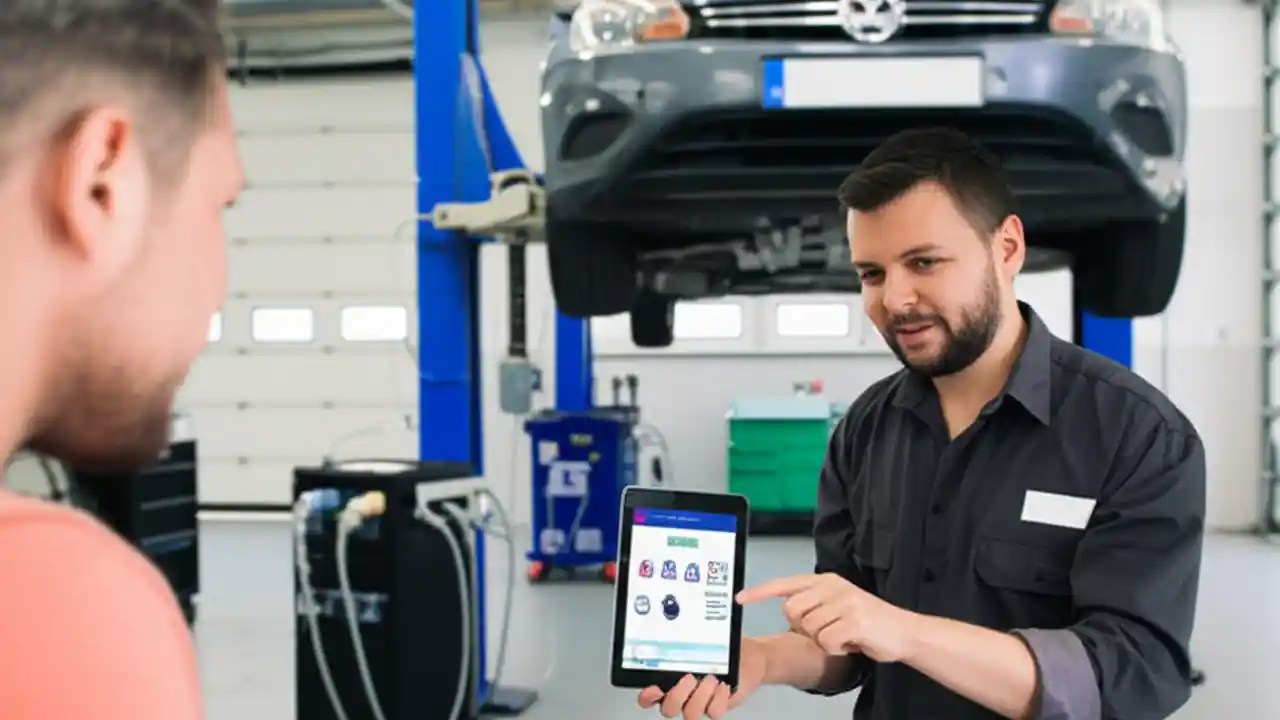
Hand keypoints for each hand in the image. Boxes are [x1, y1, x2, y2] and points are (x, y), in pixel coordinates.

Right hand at [636, 636, 768, 718]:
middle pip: (668, 709)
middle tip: (689, 677)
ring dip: (700, 696)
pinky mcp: (717, 706)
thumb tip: (674, 627)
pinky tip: (723, 684)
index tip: (654, 687)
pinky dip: (719, 698)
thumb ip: (684, 641)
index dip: (648, 696)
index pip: (649, 696)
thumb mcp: (699, 641)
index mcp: (670, 680)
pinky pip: (714, 712)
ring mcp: (699, 702)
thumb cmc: (720, 649)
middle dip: (677, 695)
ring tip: (710, 678)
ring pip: (690, 714)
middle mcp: (683, 695)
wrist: (748, 658)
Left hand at [737, 573, 917, 663]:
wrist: (903, 632)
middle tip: (826, 631)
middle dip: (803, 628)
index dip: (760, 592)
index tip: (740, 598)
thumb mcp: (838, 605)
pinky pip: (825, 641)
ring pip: (808, 629)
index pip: (785, 583)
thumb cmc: (867, 623)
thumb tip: (788, 612)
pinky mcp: (854, 619)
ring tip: (843, 635)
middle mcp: (833, 586)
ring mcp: (844, 601)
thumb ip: (814, 604)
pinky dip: (836, 649)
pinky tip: (850, 644)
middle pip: (791, 611)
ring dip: (822, 640)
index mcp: (826, 581)